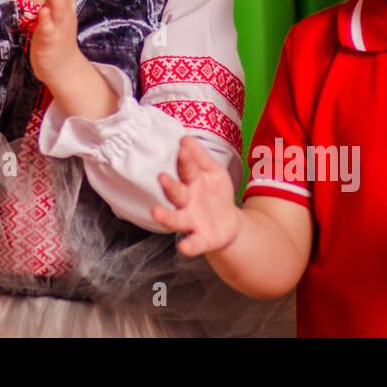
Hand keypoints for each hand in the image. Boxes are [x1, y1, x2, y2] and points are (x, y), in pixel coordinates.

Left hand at [28, 0, 86, 90]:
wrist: (63, 66)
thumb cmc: (60, 33)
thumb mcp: (65, 5)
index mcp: (64, 1)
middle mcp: (63, 10)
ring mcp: (58, 25)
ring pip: (58, 6)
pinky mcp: (51, 40)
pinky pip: (49, 29)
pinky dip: (45, 20)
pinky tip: (42, 11)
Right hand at [151, 136, 240, 255]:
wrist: (229, 223)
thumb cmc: (215, 193)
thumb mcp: (213, 172)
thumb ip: (200, 157)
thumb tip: (186, 138)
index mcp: (191, 182)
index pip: (186, 169)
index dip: (184, 160)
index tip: (181, 148)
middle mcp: (186, 202)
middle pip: (176, 193)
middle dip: (169, 186)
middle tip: (162, 177)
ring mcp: (191, 221)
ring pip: (176, 219)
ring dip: (165, 216)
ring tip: (156, 212)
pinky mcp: (201, 239)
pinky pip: (193, 243)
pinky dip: (188, 246)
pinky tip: (183, 247)